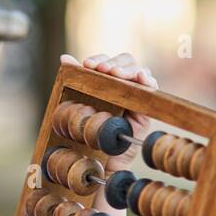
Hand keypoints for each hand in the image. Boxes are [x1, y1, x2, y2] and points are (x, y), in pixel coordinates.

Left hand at [60, 52, 158, 172]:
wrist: (100, 159)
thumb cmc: (89, 131)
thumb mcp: (79, 101)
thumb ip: (76, 78)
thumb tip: (64, 57)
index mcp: (108, 81)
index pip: (107, 61)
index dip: (99, 59)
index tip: (86, 65)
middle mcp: (124, 85)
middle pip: (125, 62)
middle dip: (113, 62)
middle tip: (101, 69)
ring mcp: (136, 95)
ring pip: (139, 71)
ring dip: (127, 69)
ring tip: (115, 73)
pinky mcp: (146, 108)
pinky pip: (151, 89)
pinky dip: (148, 80)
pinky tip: (141, 77)